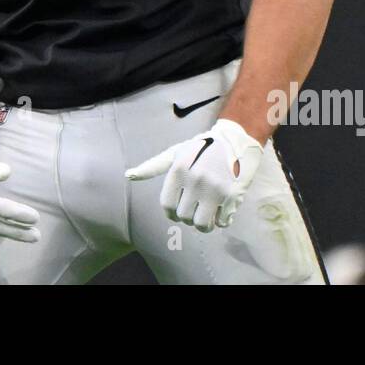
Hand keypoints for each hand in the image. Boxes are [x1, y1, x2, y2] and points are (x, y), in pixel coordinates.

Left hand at [125, 119, 263, 232]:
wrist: (235, 140)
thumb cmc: (201, 147)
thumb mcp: (177, 153)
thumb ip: (154, 166)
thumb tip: (129, 175)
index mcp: (179, 170)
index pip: (167, 205)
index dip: (171, 213)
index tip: (177, 212)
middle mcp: (195, 180)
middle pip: (184, 217)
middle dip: (189, 216)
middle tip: (196, 208)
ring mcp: (214, 189)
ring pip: (202, 224)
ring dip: (204, 224)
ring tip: (207, 214)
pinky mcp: (232, 196)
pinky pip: (222, 222)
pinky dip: (221, 220)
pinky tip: (222, 209)